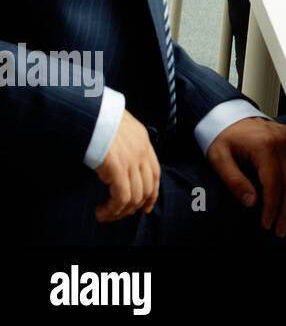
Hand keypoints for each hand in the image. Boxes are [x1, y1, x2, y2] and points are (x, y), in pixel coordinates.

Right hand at [94, 108, 160, 222]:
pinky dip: (113, 209)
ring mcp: (131, 160)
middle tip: (121, 214)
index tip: (146, 206)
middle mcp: (141, 152)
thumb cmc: (98, 118)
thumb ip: (125, 142)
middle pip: (148, 187)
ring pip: (135, 196)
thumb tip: (119, 157)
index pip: (155, 172)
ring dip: (120, 211)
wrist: (90, 111)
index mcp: (144, 141)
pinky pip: (122, 197)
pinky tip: (101, 210)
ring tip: (105, 213)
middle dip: (137, 206)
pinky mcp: (117, 168)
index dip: (152, 192)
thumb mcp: (119, 127)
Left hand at [206, 117, 285, 237]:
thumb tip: (251, 202)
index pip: (273, 184)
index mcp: (263, 146)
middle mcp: (281, 141)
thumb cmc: (223, 137)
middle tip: (283, 228)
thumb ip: (234, 181)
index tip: (268, 222)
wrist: (229, 115)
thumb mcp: (219, 159)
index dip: (272, 206)